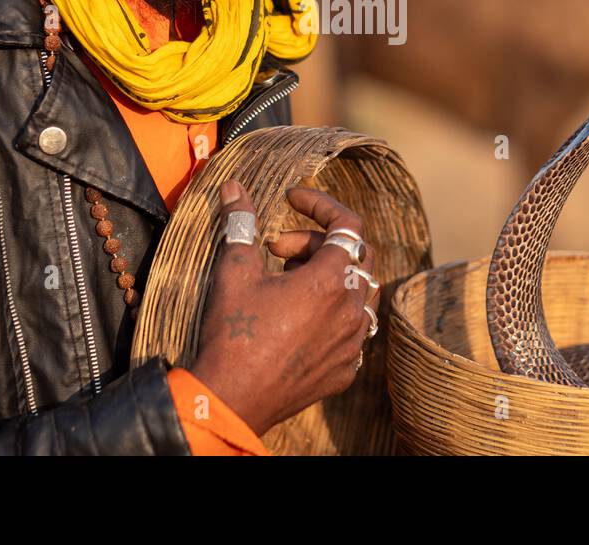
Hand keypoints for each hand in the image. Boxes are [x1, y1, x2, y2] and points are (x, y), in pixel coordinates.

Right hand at [187, 178, 379, 437]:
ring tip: (288, 283)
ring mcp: (352, 343)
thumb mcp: (234, 271)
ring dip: (328, 277)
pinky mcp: (345, 369)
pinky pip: (352, 329)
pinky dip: (331, 312)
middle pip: (355, 256)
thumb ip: (241, 224)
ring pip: (358, 292)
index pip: (348, 225)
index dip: (321, 205)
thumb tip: (234, 188)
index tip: (293, 199)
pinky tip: (298, 318)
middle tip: (276, 251)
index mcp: (330, 282)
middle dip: (316, 242)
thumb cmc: (233, 333)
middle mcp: (351, 311)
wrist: (231, 399)